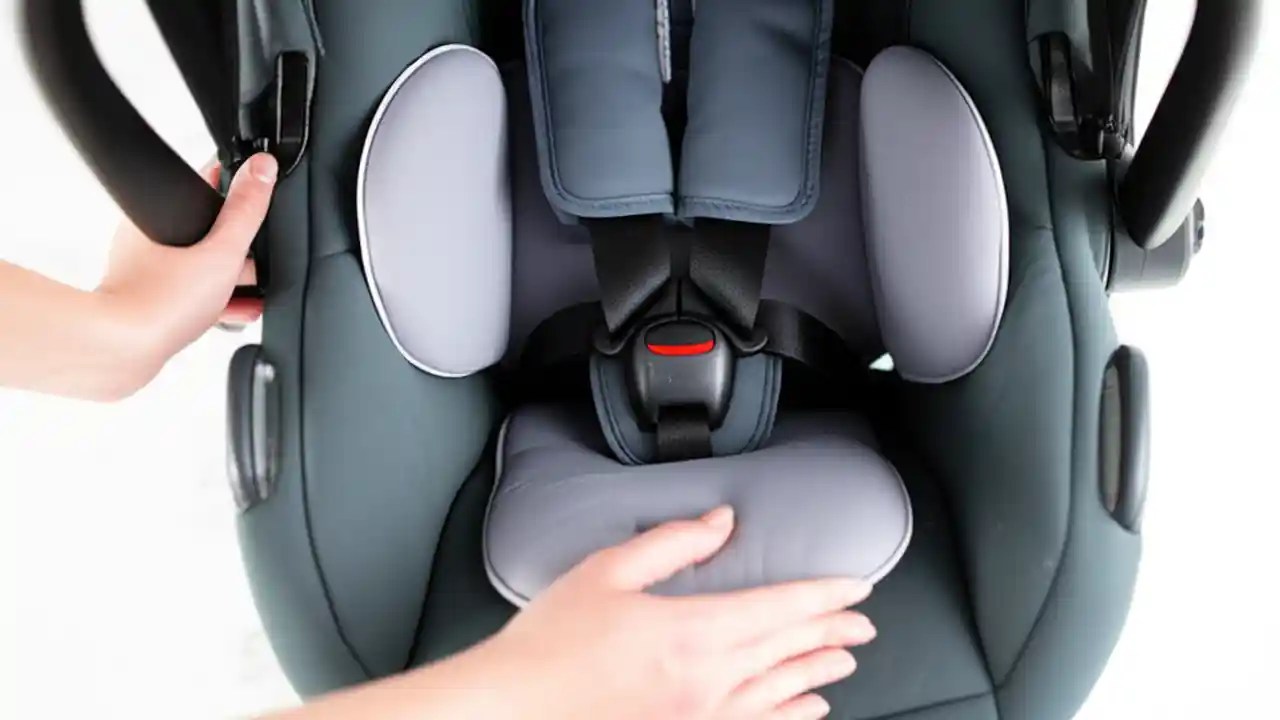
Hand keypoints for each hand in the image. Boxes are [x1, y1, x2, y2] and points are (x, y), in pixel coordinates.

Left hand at [96, 153, 275, 390]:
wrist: (125, 351)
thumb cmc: (161, 301)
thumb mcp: (222, 251)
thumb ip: (246, 210)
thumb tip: (262, 168)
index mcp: (157, 215)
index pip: (204, 186)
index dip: (237, 188)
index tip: (259, 197)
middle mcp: (146, 241)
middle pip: (206, 230)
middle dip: (239, 246)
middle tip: (261, 258)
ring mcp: (146, 273)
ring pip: (198, 265)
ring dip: (231, 278)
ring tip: (255, 292)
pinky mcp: (149, 303)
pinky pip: (190, 294)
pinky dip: (216, 301)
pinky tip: (237, 311)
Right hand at [477, 507, 875, 718]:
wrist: (516, 708)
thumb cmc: (553, 641)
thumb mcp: (608, 571)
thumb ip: (672, 542)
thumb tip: (721, 522)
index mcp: (692, 632)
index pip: (779, 608)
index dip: (823, 595)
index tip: (857, 587)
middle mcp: (708, 681)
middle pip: (787, 649)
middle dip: (831, 632)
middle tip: (864, 621)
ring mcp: (701, 717)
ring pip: (780, 691)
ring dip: (818, 670)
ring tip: (845, 658)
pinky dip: (789, 714)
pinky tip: (808, 708)